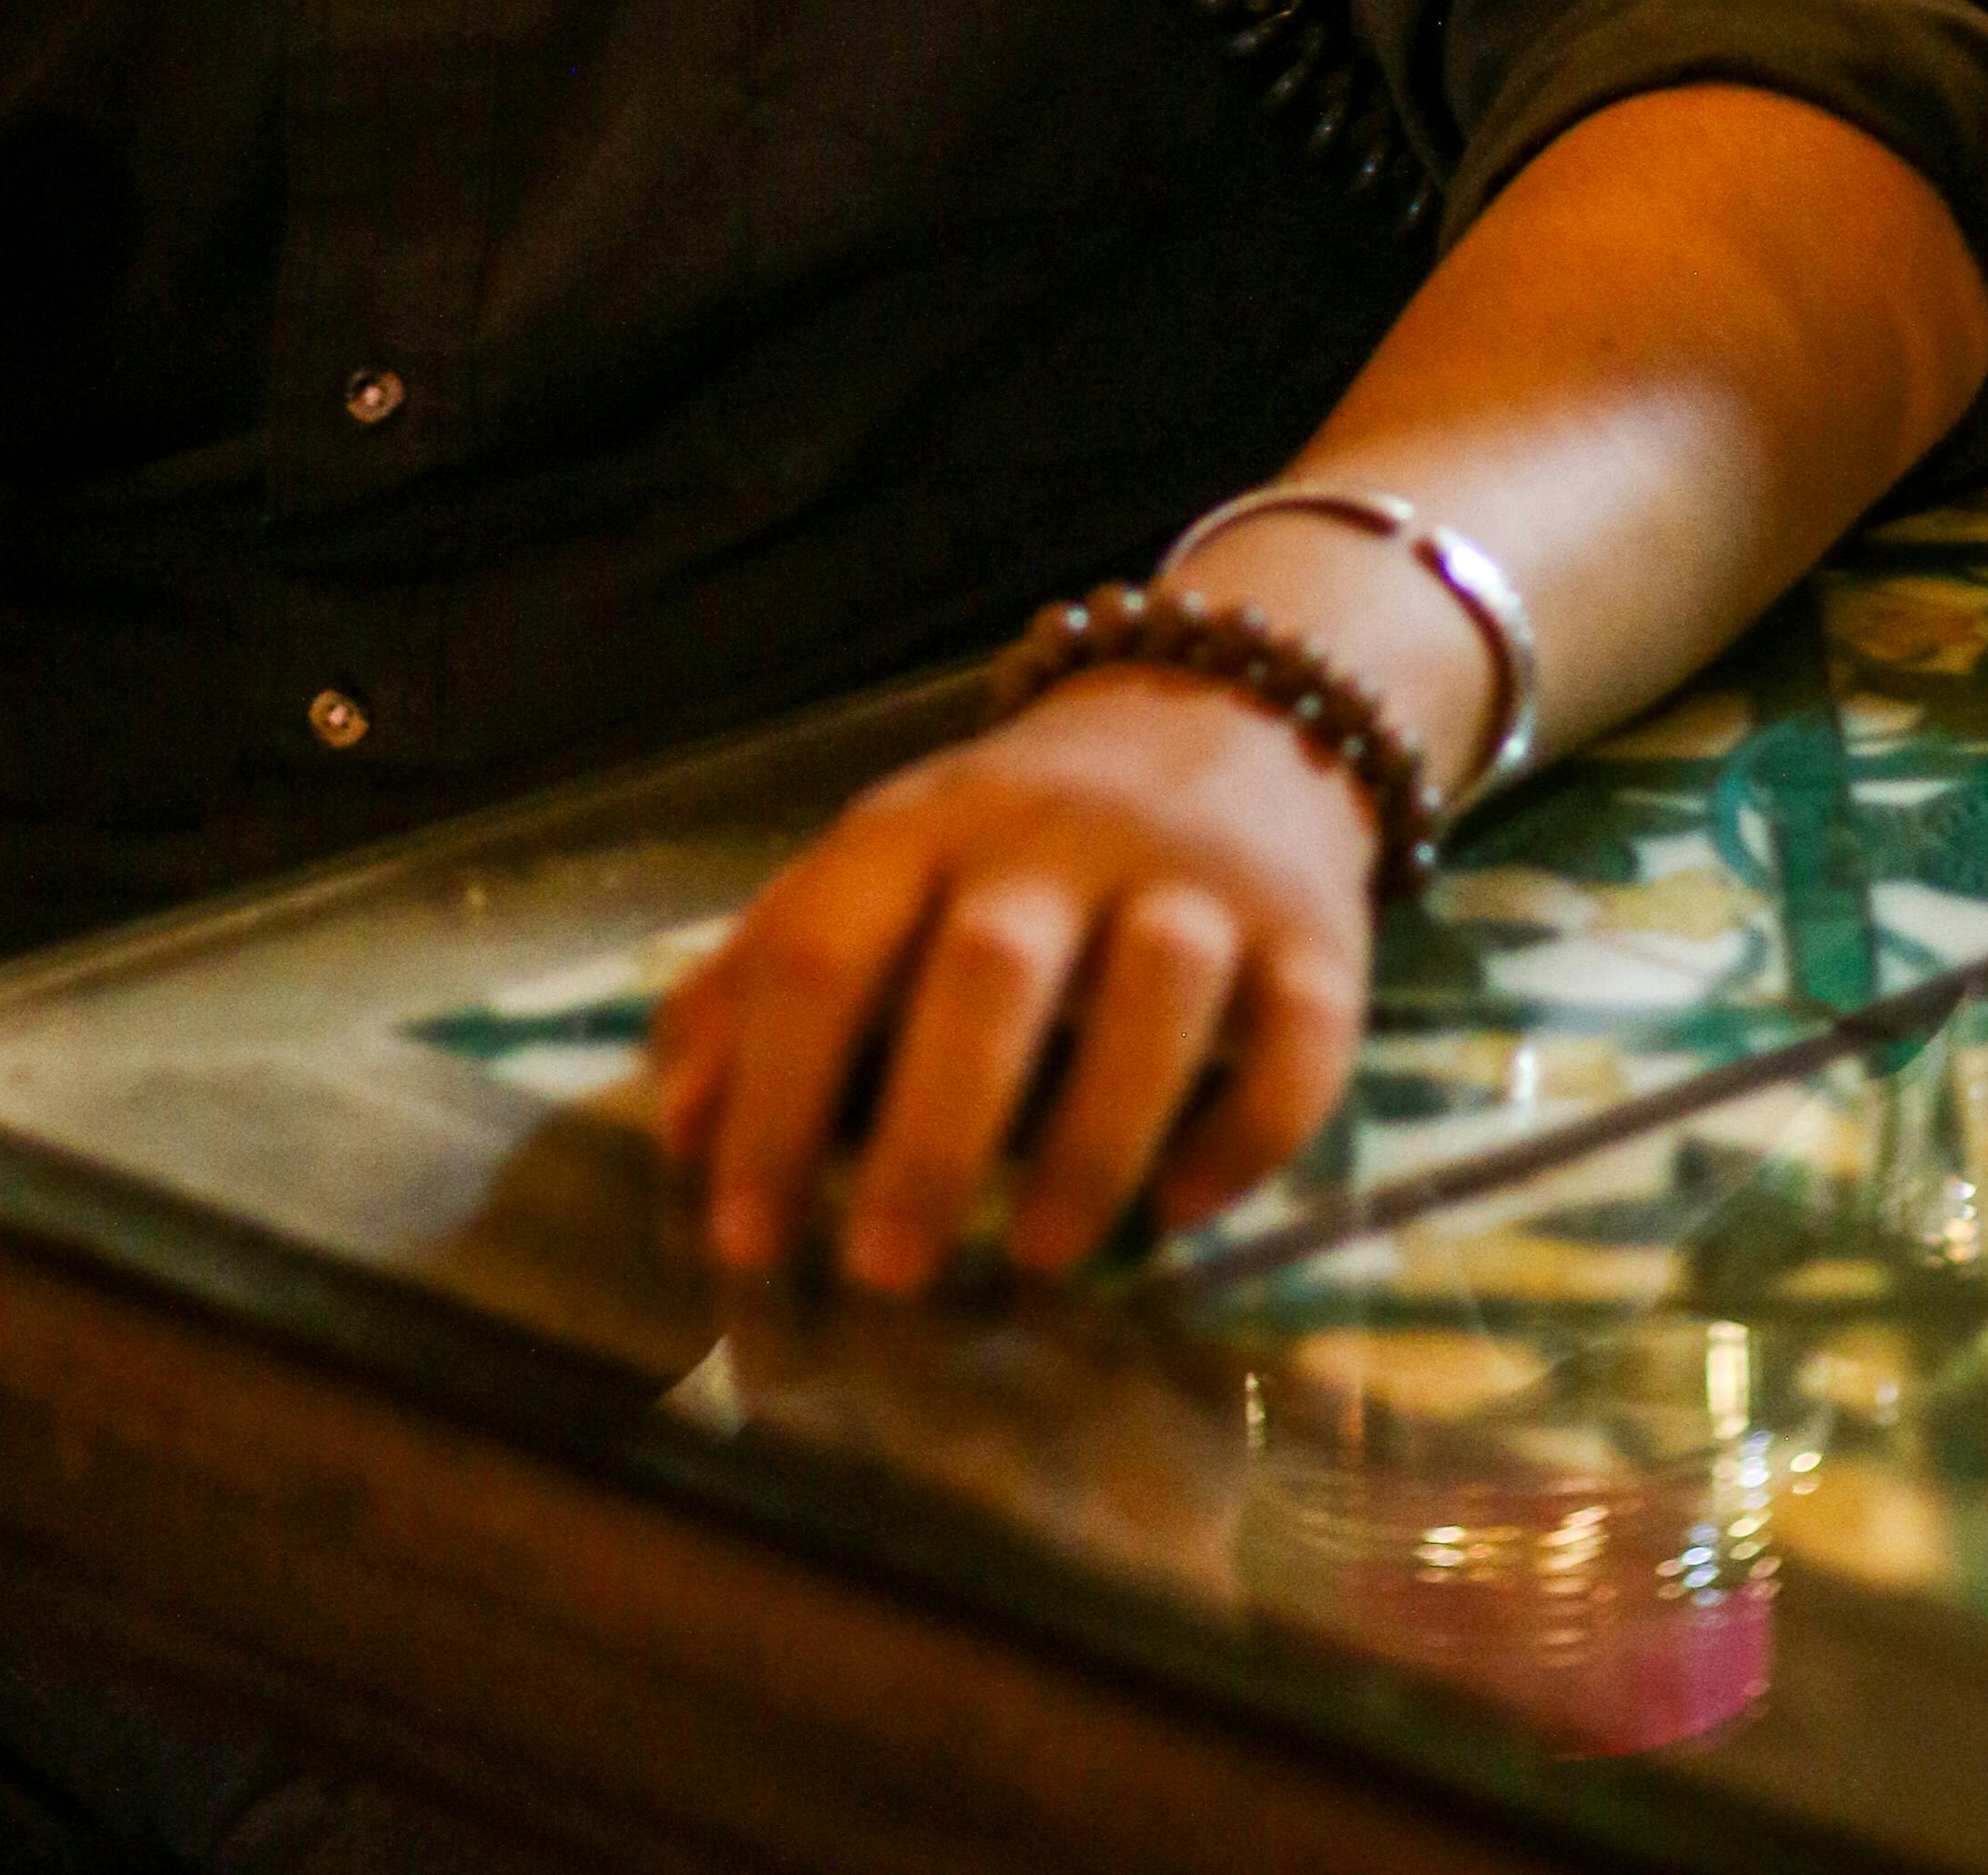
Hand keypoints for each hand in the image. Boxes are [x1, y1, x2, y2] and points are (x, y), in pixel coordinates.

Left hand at [650, 670, 1375, 1292]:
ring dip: (1092, 1136)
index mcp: (921, 829)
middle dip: (929, 1133)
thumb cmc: (1010, 844)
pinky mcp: (1312, 934)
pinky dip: (1246, 1130)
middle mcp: (1057, 840)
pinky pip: (1301, 1036)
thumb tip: (675, 1128)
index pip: (823, 951)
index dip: (770, 1099)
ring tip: (1035, 1260)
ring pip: (1154, 989)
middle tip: (882, 1273)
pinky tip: (1182, 1211)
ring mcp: (1194, 879)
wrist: (1225, 714)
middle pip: (987, 971)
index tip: (743, 1244)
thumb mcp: (875, 872)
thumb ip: (761, 984)